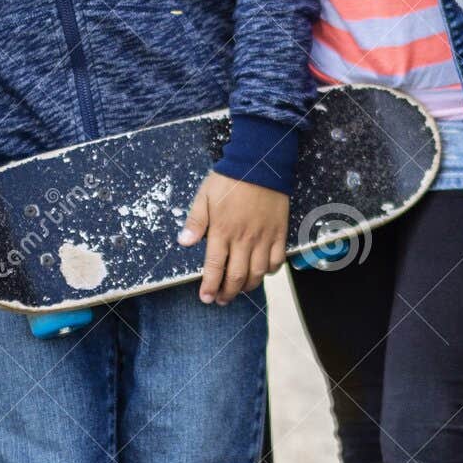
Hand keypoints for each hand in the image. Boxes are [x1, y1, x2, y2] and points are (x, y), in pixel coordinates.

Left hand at [178, 171, 287, 303]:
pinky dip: (269, 272)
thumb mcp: (205, 196)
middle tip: (220, 299)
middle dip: (227, 293)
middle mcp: (244, 239)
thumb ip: (195, 221)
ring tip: (239, 290)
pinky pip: (276, 261)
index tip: (205, 297)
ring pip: (257, 274)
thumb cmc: (230, 179)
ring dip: (247, 287)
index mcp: (222, 230)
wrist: (261, 163)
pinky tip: (261, 271)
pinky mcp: (279, 233)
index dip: (209, 286)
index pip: (214, 267)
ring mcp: (263, 237)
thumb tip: (183, 243)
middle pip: (237, 277)